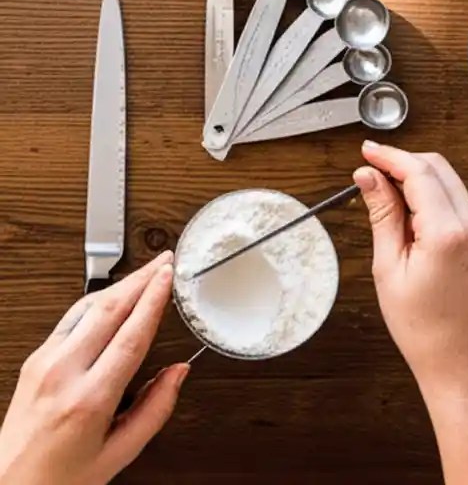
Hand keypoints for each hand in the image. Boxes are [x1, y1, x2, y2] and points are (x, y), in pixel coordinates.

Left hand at [0, 253, 188, 484]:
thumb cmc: (59, 477)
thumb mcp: (119, 453)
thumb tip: (177, 373)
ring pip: (86, 308)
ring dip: (119, 286)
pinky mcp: (34, 361)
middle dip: (140, 279)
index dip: (153, 301)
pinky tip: (113, 297)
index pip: (130, 336)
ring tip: (145, 273)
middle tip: (164, 261)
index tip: (168, 277)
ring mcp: (43, 364)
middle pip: (107, 310)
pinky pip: (70, 320)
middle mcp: (62, 374)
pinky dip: (98, 302)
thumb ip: (155, 409)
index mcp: (89, 399)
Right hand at [354, 142, 467, 401]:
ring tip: (387, 198)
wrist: (464, 363)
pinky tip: (413, 215)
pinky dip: (436, 198)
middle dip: (405, 162)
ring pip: (452, 184)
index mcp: (449, 232)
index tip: (367, 152)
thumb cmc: (424, 329)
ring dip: (421, 180)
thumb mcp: (389, 269)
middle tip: (372, 171)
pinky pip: (462, 204)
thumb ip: (383, 215)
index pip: (419, 172)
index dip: (390, 156)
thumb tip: (369, 177)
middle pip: (439, 169)